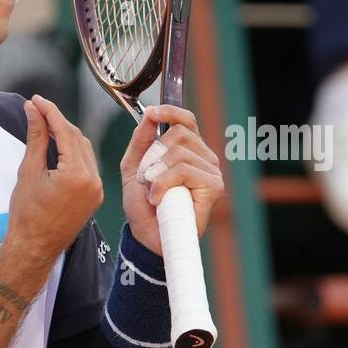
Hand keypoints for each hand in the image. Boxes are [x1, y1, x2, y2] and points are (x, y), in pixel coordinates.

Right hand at [6, 96, 102, 262]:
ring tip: (45, 125)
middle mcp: (93, 180)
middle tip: (38, 109)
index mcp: (77, 175)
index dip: (50, 112)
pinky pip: (88, 166)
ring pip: (85, 151)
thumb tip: (34, 111)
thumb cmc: (27, 214)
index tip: (36, 100)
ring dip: (67, 136)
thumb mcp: (28, 171)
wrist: (34, 247)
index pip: (65, 132)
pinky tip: (59, 146)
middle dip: (58, 122)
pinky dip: (74, 153)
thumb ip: (36, 138)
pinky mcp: (96, 196)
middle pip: (78, 138)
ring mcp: (97, 189)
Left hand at [121, 105, 223, 255]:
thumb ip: (141, 139)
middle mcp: (205, 158)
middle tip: (147, 178)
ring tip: (153, 193)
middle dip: (154, 154)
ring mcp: (212, 172)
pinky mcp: (214, 187)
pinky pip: (183, 170)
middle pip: (180, 134)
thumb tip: (150, 114)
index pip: (187, 120)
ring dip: (156, 174)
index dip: (171, 112)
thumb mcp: (134, 166)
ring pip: (179, 153)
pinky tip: (159, 200)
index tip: (153, 113)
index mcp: (189, 151)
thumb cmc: (144, 205)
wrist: (146, 235)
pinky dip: (163, 184)